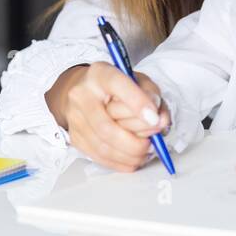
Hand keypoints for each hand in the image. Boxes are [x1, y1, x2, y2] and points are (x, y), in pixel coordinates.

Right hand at [45, 63, 171, 171]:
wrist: (85, 92)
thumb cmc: (117, 87)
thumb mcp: (137, 81)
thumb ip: (152, 96)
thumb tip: (160, 120)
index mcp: (99, 73)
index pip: (116, 84)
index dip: (137, 102)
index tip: (155, 118)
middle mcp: (81, 95)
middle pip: (106, 127)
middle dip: (134, 141)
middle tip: (152, 144)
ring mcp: (75, 118)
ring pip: (103, 146)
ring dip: (130, 155)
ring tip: (145, 152)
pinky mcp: (75, 137)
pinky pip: (99, 157)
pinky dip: (121, 162)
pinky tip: (133, 158)